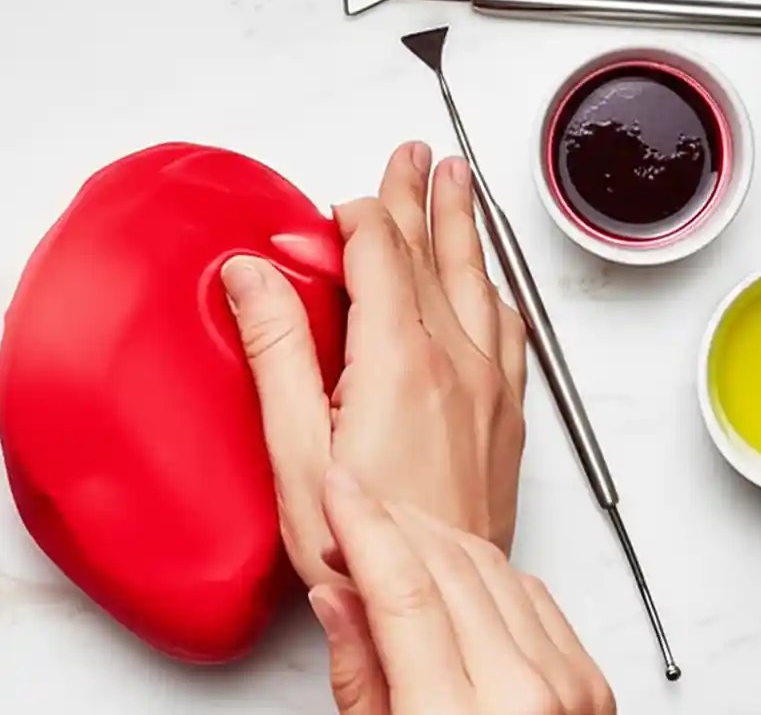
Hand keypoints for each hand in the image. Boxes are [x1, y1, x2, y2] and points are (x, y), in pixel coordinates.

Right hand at [222, 142, 526, 584]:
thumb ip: (276, 350)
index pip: (381, 255)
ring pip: (480, 283)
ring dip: (465, 228)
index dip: (357, 217)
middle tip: (418, 154)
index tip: (332, 204)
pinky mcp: (506, 419)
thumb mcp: (293, 447)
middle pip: (436, 254)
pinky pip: (509, 329)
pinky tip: (493, 285)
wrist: (440, 605)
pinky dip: (495, 288)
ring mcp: (489, 390)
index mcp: (398, 361)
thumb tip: (251, 275)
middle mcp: (455, 364)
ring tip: (459, 187)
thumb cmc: (363, 544)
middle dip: (422, 196)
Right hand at [311, 467, 613, 714]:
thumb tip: (337, 597)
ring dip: (435, 539)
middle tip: (348, 519)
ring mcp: (570, 687)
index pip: (403, 589)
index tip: (339, 489)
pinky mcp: (593, 683)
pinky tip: (451, 576)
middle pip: (448, 565)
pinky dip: (484, 572)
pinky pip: (532, 593)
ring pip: (493, 566)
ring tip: (391, 542)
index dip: (364, 525)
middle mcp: (527, 696)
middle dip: (391, 524)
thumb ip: (360, 677)